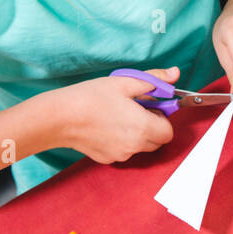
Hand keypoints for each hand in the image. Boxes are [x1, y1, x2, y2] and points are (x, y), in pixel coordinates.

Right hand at [50, 68, 176, 162]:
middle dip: (152, 126)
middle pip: (157, 141)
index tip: (150, 106)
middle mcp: (134, 146)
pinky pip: (123, 151)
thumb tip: (174, 74)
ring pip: (139, 147)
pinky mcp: (106, 159)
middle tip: (134, 109)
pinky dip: (120, 140)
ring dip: (136, 134)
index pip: (169, 132)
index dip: (162, 118)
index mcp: (143, 127)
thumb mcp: (125, 82)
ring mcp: (120, 155)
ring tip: (116, 116)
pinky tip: (105, 126)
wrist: (58, 118)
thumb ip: (154, 80)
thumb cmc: (89, 98)